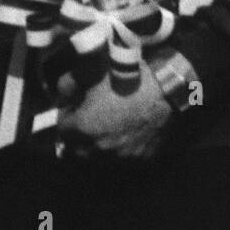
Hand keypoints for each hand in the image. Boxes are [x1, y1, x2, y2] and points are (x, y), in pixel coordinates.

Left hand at [55, 66, 172, 160]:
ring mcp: (124, 157)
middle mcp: (101, 149)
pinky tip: (125, 131)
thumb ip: (67, 84)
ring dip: (97, 146)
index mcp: (84, 129)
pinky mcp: (143, 159)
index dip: (65, 117)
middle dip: (77, 136)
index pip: (62, 131)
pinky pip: (124, 159)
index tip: (72, 107)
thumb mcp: (88, 70)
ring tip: (105, 126)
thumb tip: (62, 95)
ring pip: (100, 158)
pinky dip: (119, 149)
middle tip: (85, 119)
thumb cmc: (125, 76)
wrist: (166, 87)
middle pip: (78, 150)